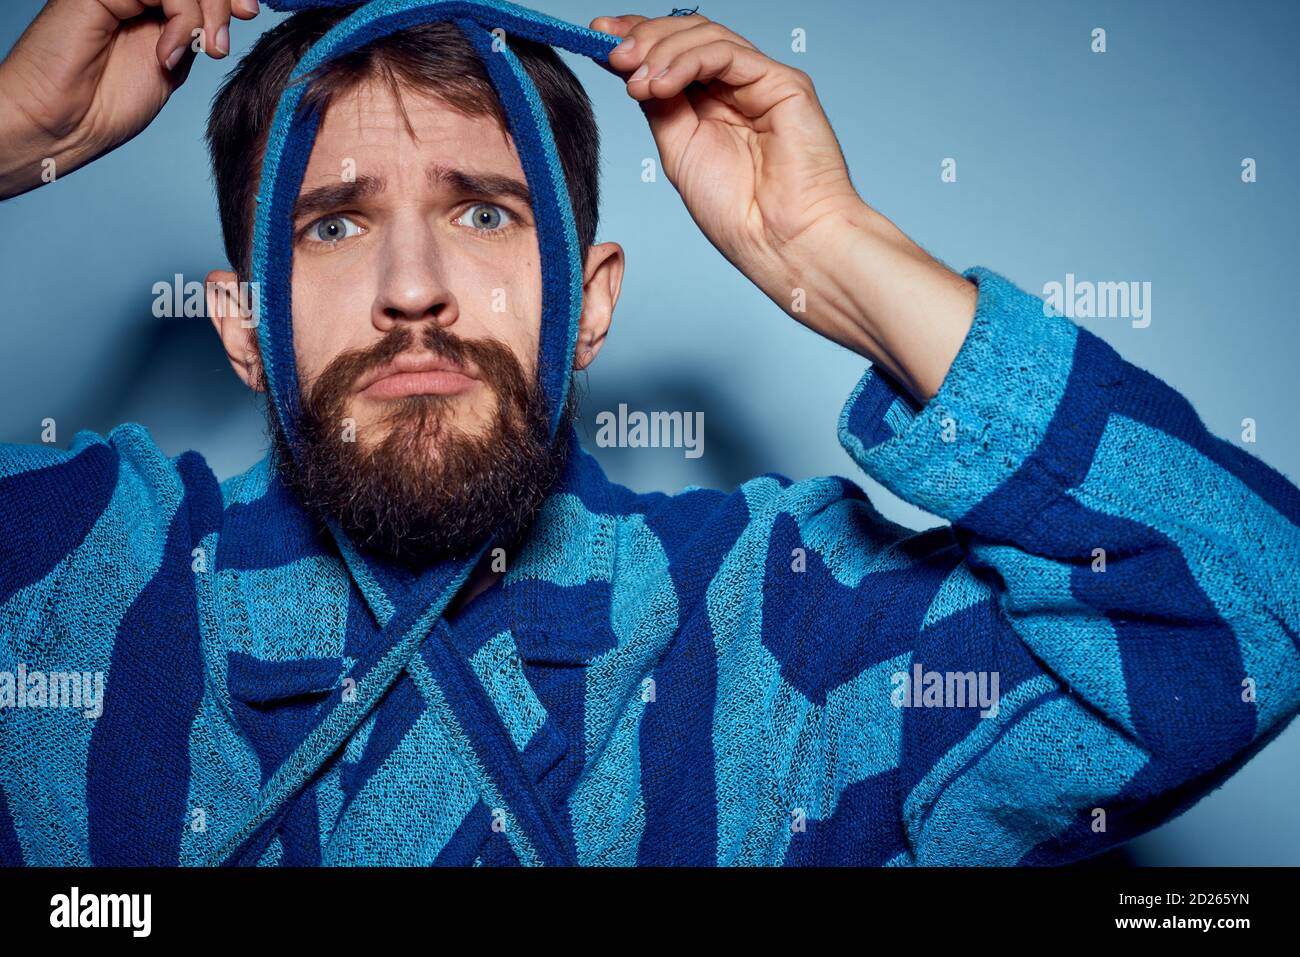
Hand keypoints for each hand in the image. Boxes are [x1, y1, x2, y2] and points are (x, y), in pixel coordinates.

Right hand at [0, 0, 260, 198]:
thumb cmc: (108, 105)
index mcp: (148, 3)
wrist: (63, 125)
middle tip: (221, 44)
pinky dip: (181, 19)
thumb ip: (195, 32)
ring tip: (208, 51)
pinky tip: (169, 54)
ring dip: (208, 12)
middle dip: (222, 2)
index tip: (250, 13)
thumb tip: (238, 9)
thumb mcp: (173, 65)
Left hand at [594, 11, 974, 402]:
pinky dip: (687, 61)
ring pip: (705, 36)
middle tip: (610, 54)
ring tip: (634, 80)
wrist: (780, 242)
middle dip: (642, 38)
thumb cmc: (737, 214)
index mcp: (711, 104)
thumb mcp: (678, 150)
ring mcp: (760, 82)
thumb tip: (630, 68)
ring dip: (660, 50)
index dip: (635, 37)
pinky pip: (727, 53)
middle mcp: (736, 87)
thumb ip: (661, 106)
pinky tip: (660, 84)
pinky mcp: (783, 82)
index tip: (595, 35)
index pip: (672, 54)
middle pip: (686, 35)